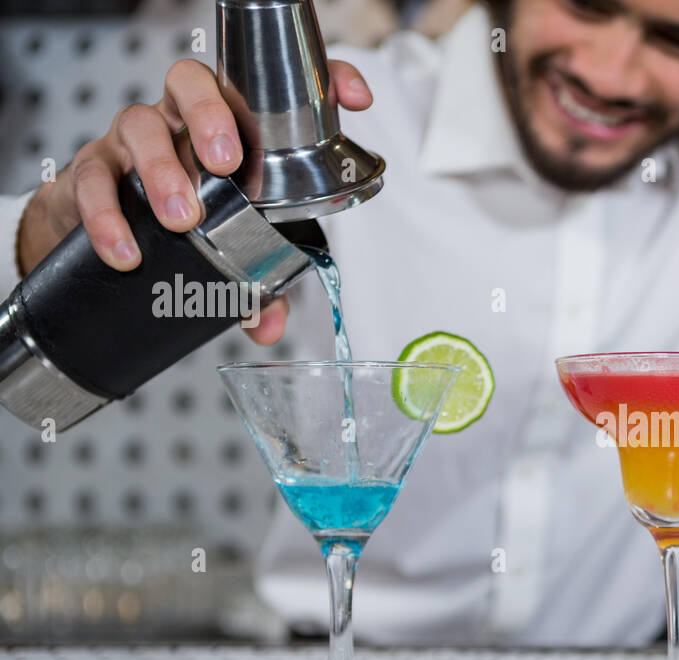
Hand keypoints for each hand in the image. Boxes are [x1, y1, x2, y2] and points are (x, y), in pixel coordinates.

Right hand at [15, 57, 373, 345]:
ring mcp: (131, 142)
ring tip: (182, 219)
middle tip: (226, 162)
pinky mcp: (91, 171)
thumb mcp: (233, 248)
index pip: (266, 90)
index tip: (354, 101)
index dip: (314, 82)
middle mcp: (178, 123)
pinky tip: (126, 251)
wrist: (101, 235)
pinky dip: (106, 216)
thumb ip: (260, 284)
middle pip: (191, 83)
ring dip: (163, 170)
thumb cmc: (181, 223)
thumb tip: (270, 324)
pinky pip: (90, 179)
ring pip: (139, 125)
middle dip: (211, 115)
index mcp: (226, 128)